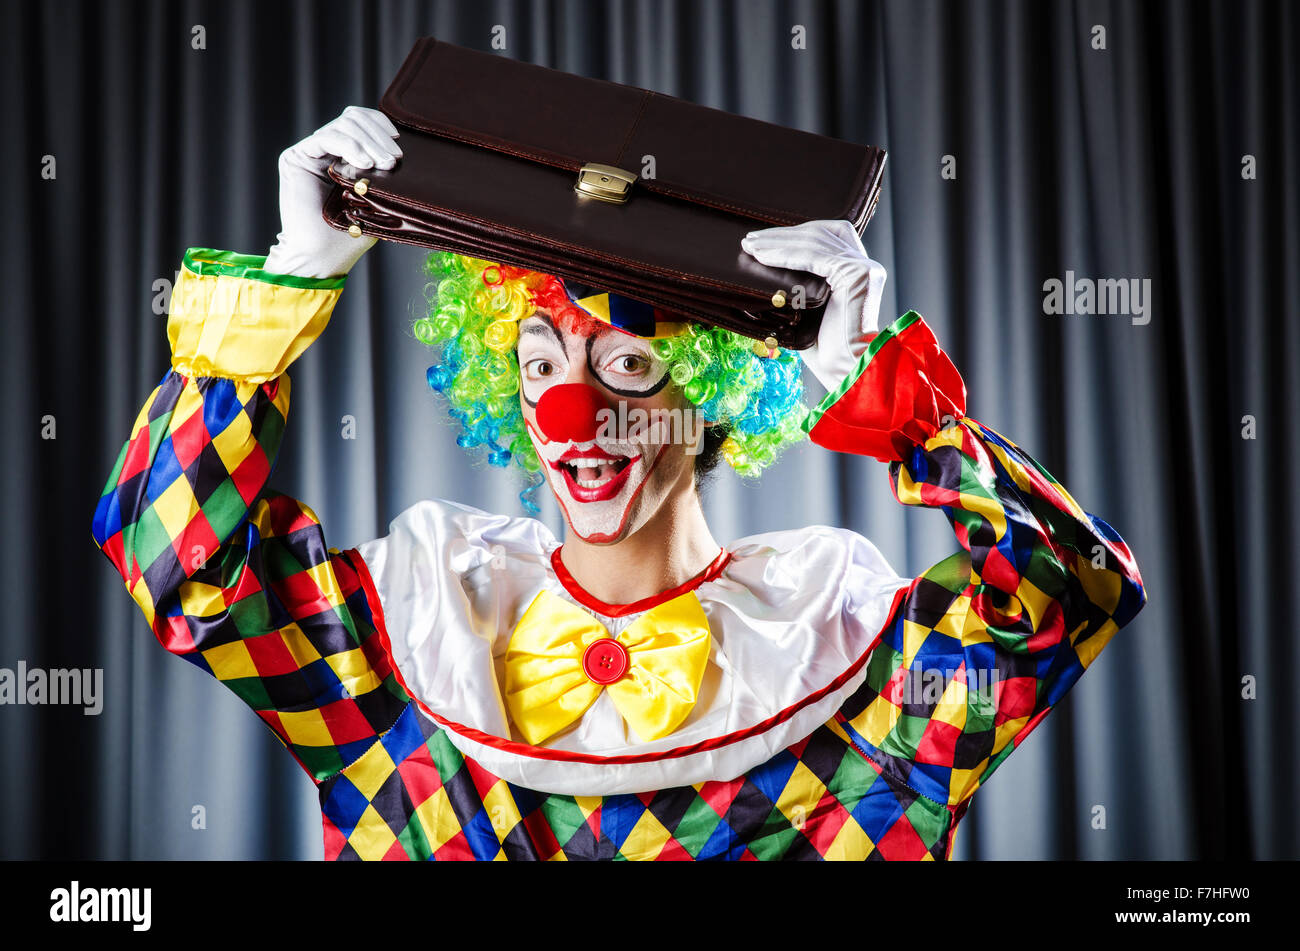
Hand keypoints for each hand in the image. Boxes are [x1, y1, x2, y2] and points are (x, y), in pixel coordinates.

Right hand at [263, 106, 402, 278]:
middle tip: (394, 159)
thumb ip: (387, 180)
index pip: (363, 123)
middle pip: (354, 118)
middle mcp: (327, 150)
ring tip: (383, 164)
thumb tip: (408, 161)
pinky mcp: (296, 157)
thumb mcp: (378, 204)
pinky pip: (325, 138)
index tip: (399, 145)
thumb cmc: (349, 238)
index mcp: (345, 156)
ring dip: (368, 141)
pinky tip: (364, 164)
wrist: (320, 257)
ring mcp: (310, 152)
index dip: (381, 125)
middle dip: (378, 135)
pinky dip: (349, 147)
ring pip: (343, 125)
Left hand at [740, 219, 885, 391]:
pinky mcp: (858, 274)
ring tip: (751, 247)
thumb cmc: (825, 352)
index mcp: (856, 271)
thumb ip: (796, 290)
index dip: (793, 234)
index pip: (825, 237)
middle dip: (782, 235)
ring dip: (778, 242)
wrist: (845, 372)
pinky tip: (764, 257)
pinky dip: (787, 254)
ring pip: (814, 241)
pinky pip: (815, 255)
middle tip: (750, 240)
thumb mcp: (806, 312)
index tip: (762, 240)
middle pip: (819, 233)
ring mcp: (864, 267)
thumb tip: (762, 278)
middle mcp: (864, 264)